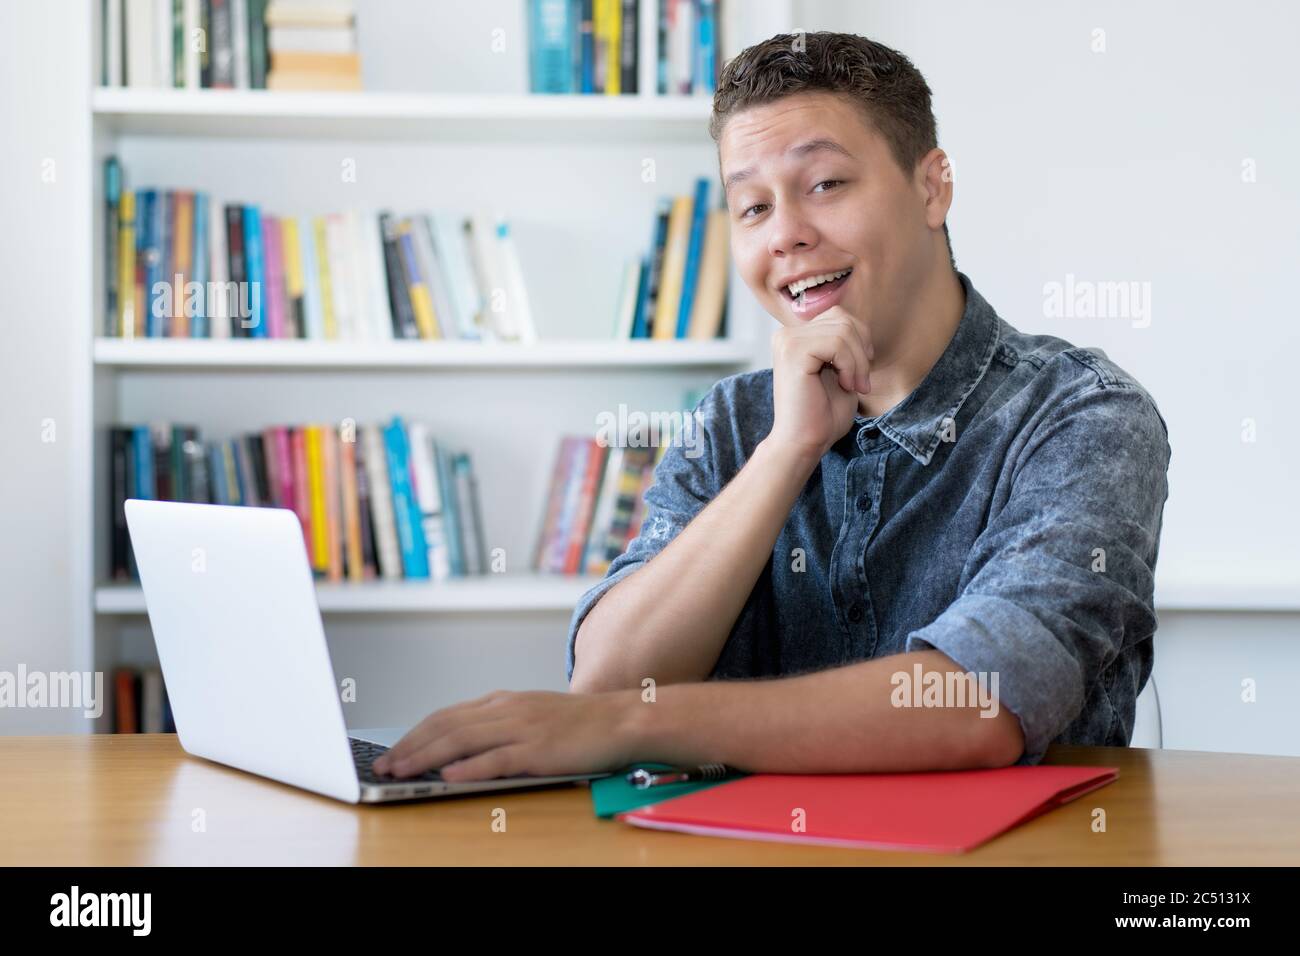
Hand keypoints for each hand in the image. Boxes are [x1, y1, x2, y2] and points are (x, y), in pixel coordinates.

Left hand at [371, 689, 640, 781]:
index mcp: (503, 701)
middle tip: (385, 766)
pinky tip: (449, 777)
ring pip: (462, 740)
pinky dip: (469, 768)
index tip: (392, 751)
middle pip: (446, 726)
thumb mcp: (532, 715)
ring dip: (426, 757)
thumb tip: (460, 748)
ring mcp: (522, 728)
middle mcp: (507, 710)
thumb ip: (498, 726)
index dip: (415, 734)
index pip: (447, 715)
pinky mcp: (538, 750)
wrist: (621, 719)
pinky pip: (497, 759)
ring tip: (402, 772)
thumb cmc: (579, 724)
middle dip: (410, 747)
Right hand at [768, 305, 872, 463]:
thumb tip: (857, 323)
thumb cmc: (822, 415)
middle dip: (861, 351)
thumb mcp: (840, 370)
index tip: (860, 373)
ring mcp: (787, 341)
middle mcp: (786, 334)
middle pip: (843, 319)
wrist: (804, 443)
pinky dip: (850, 366)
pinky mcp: (792, 351)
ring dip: (858, 362)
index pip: (839, 316)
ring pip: (843, 330)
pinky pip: (837, 343)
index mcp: (795, 337)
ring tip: (852, 386)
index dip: (860, 341)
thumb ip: (845, 344)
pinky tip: (845, 385)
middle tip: (860, 383)